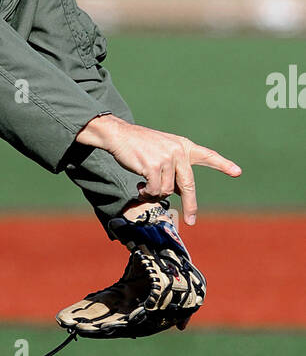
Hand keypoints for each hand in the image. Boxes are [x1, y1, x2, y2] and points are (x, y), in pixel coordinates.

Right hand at [76, 114, 240, 224]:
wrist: (119, 135)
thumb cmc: (139, 146)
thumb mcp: (162, 152)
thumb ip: (174, 169)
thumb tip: (178, 192)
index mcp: (183, 146)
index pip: (207, 156)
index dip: (223, 164)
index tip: (237, 172)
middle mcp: (178, 152)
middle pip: (189, 184)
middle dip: (190, 205)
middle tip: (192, 220)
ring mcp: (166, 158)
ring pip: (167, 190)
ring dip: (154, 193)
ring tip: (144, 187)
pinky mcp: (153, 166)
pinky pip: (154, 189)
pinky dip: (145, 193)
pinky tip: (139, 186)